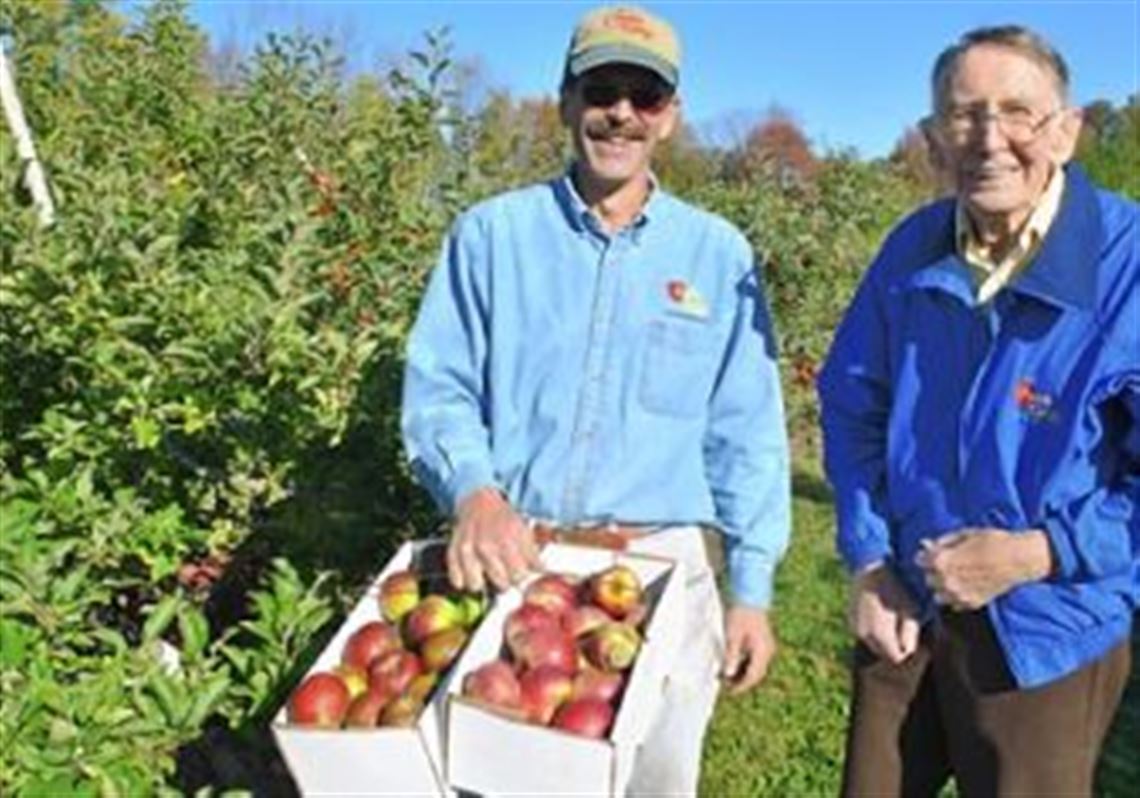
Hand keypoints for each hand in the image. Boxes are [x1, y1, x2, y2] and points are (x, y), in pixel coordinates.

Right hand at [447, 487, 540, 591]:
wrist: (478, 502)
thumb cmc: (503, 519)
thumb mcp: (523, 531)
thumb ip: (533, 555)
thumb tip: (543, 572)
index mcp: (507, 541)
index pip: (519, 577)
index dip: (521, 577)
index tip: (519, 573)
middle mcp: (486, 547)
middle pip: (500, 584)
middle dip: (505, 581)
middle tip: (505, 572)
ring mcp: (467, 550)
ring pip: (475, 586)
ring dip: (482, 582)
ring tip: (487, 572)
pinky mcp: (453, 552)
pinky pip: (456, 580)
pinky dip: (462, 580)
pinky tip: (470, 572)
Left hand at [721, 606, 776, 694]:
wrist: (749, 595)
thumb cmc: (740, 613)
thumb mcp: (732, 636)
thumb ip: (731, 656)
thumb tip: (728, 673)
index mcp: (762, 651)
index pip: (753, 676)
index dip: (741, 686)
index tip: (729, 691)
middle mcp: (768, 650)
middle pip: (756, 673)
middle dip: (742, 681)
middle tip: (726, 684)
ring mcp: (766, 645)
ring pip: (756, 666)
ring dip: (743, 672)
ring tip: (726, 675)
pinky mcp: (762, 641)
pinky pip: (755, 658)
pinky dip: (745, 663)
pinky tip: (733, 663)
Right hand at [849, 563, 920, 663]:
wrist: (869, 568)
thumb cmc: (895, 587)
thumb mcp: (910, 609)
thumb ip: (910, 634)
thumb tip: (907, 651)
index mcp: (880, 635)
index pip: (896, 658)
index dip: (907, 650)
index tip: (913, 637)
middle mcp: (864, 635)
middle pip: (883, 653)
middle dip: (894, 646)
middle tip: (903, 627)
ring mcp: (855, 627)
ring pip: (873, 643)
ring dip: (883, 639)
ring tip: (890, 618)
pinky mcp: (850, 620)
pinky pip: (865, 633)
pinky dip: (873, 630)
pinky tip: (879, 613)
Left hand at [916, 528, 1052, 609]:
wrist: (1020, 559)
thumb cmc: (993, 541)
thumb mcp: (964, 534)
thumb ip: (942, 542)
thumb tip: (925, 544)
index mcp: (942, 562)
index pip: (920, 561)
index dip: (926, 555)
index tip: (933, 552)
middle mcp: (947, 581)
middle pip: (928, 578)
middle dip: (934, 570)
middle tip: (949, 563)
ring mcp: (959, 595)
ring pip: (938, 594)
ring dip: (943, 586)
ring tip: (957, 576)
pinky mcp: (972, 603)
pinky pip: (954, 604)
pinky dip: (956, 596)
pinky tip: (967, 585)